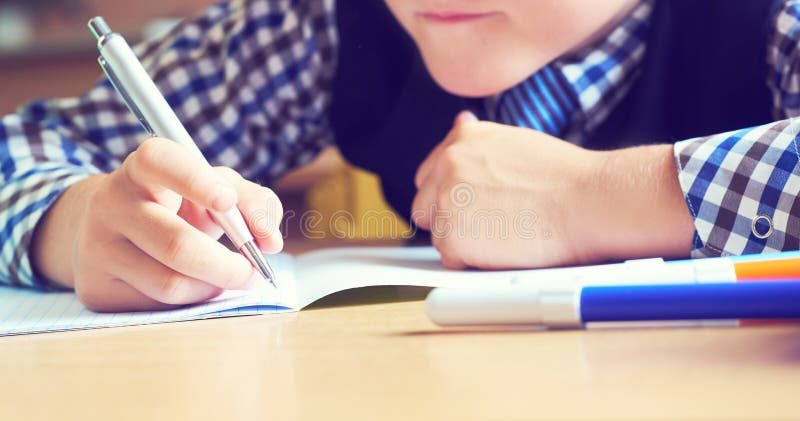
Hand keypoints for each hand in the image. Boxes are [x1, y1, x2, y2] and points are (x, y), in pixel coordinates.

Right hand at [32, 137, 283, 311]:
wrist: (109, 231)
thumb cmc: (176, 206)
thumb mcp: (214, 191)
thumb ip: (251, 203)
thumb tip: (270, 242)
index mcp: (142, 169)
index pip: (160, 162)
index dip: (194, 180)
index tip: (226, 201)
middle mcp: (111, 203)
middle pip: (177, 244)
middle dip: (228, 266)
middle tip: (255, 273)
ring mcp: (97, 247)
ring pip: (170, 283)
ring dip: (212, 287)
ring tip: (223, 279)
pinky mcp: (96, 288)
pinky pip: (157, 306)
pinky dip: (189, 301)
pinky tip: (192, 286)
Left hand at [412, 111, 693, 269]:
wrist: (589, 200)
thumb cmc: (566, 177)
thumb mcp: (515, 141)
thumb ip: (479, 142)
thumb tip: (459, 124)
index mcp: (462, 139)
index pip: (430, 174)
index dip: (450, 196)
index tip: (470, 207)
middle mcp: (448, 163)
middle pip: (424, 206)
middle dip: (449, 219)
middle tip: (488, 227)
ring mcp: (447, 199)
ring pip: (438, 234)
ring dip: (464, 241)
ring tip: (504, 235)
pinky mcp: (453, 235)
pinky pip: (449, 258)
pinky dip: (472, 262)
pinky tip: (502, 250)